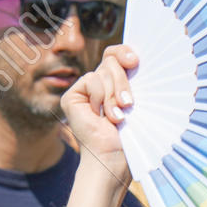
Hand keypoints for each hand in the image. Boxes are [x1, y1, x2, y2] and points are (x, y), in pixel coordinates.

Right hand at [61, 44, 135, 182]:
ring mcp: (83, 91)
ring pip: (103, 70)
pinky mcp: (71, 97)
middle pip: (111, 60)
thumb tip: (135, 56)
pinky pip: (91, 80)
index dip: (124, 51)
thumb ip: (132, 77)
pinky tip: (100, 115)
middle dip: (123, 81)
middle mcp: (98, 84)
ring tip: (116, 116)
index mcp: (113, 83)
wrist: (113, 155)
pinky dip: (101, 97)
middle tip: (128, 104)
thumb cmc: (129, 134)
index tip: (135, 61)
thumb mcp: (135, 99)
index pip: (115, 54)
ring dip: (114, 95)